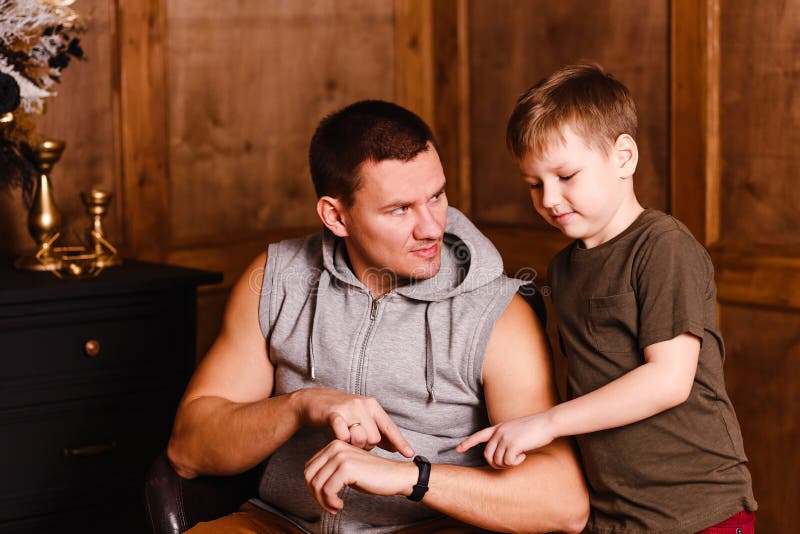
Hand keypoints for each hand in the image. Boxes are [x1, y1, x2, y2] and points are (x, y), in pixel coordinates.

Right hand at [294, 388, 413, 456]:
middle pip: (374, 438)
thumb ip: (377, 431)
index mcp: (372, 405)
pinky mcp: (333, 414)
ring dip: (353, 444)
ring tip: (347, 439)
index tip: (410, 454)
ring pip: (360, 438)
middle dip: (366, 446)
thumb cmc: (339, 412)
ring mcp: (348, 408)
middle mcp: (363, 404)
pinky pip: (343, 434)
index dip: (400, 442)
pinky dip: (342, 439)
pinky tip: (339, 437)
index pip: (389, 426)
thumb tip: (396, 447)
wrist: (312, 400)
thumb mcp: (361, 417)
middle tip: (355, 442)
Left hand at [304, 440, 417, 513]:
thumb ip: (330, 470)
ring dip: (324, 501)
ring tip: (335, 506)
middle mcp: (335, 447)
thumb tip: (310, 483)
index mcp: (334, 445)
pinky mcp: (347, 468)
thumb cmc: (373, 475)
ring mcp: (341, 456)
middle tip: (329, 505)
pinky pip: (327, 490)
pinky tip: (340, 505)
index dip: (313, 487)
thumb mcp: (347, 469)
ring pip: (317, 484)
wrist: (396, 476)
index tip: (326, 498)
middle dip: (315, 495)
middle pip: (309, 476)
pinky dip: (331, 502)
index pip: (309, 468)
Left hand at [456, 411, 556, 468]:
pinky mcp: (513, 444)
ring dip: (508, 464)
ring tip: (519, 457)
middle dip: (496, 464)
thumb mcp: (515, 429)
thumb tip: (500, 453)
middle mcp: (499, 432)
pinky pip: (508, 462)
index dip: (467, 443)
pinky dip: (516, 463)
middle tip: (508, 463)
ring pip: (498, 461)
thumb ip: (505, 437)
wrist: (547, 422)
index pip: (478, 436)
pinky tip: (523, 455)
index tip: (458, 450)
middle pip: (487, 455)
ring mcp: (505, 438)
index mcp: (498, 427)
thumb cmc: (534, 428)